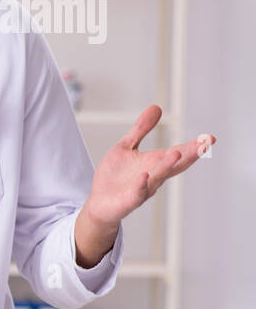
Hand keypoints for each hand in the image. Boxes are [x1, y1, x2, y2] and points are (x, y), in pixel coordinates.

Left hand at [86, 105, 214, 227]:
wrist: (99, 202)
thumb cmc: (115, 176)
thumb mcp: (126, 146)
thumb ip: (141, 129)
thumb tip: (156, 107)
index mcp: (155, 163)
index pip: (179, 153)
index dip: (194, 146)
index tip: (209, 138)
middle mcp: (154, 176)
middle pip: (175, 165)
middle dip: (190, 155)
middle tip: (205, 144)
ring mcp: (143, 189)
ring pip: (158, 177)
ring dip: (167, 165)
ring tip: (177, 152)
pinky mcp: (129, 200)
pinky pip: (137, 194)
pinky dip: (141, 185)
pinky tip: (145, 176)